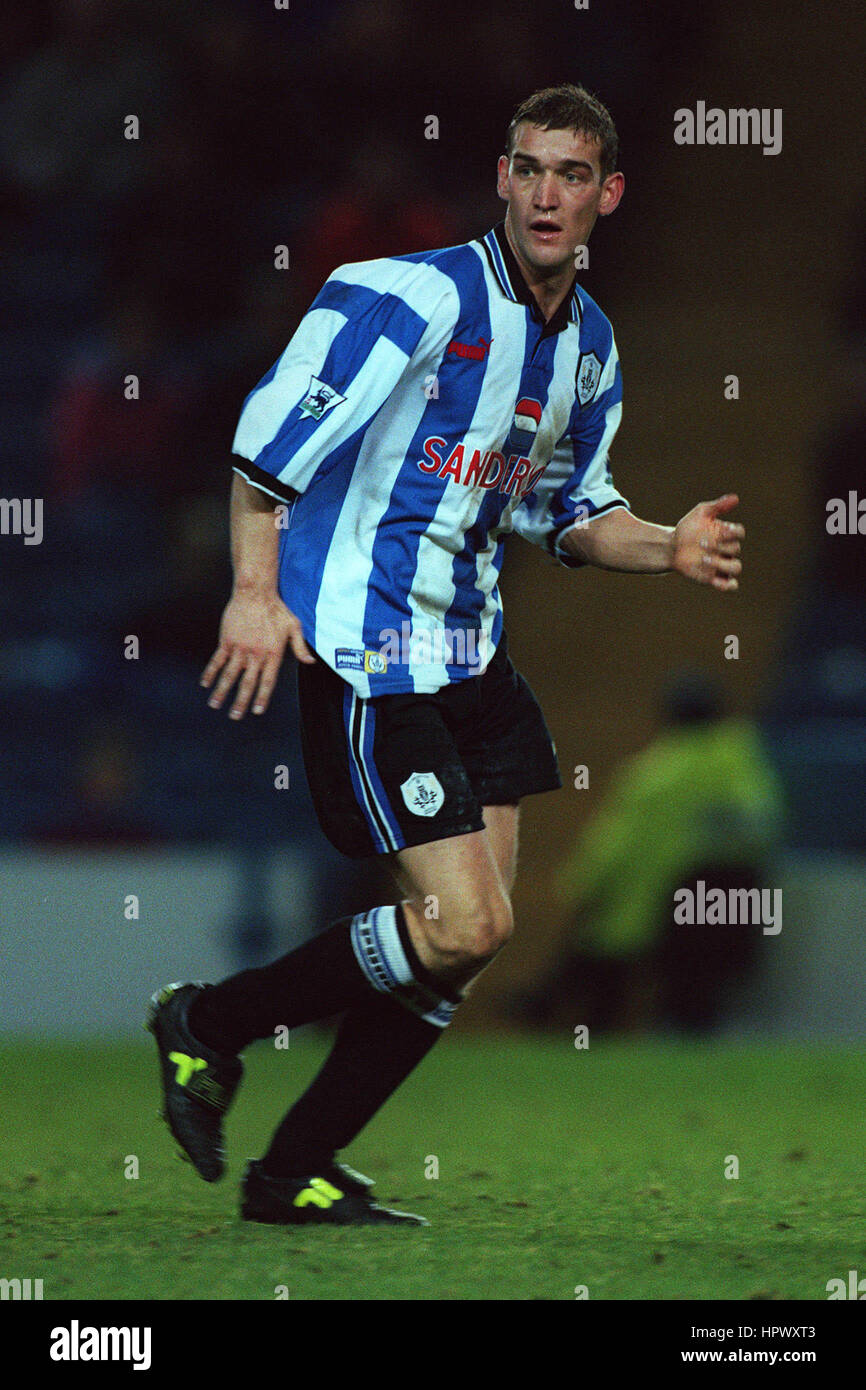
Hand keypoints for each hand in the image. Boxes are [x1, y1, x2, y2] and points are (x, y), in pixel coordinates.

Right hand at [201, 590, 314, 718]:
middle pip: (247, 683)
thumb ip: (301, 647)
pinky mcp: (227, 641)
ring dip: (222, 691)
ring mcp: (240, 648)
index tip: (257, 711)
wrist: (255, 592)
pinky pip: (217, 660)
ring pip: (230, 675)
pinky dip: (211, 672)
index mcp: (273, 654)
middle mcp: (256, 654)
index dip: (262, 698)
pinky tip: (205, 683)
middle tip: (235, 716)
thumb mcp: (294, 627)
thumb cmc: (277, 609)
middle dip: (241, 702)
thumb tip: (310, 662)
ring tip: (215, 705)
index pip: (268, 682)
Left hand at [671, 494, 743, 591]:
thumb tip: (736, 498)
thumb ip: (718, 506)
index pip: (739, 533)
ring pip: (736, 567)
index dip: (733, 532)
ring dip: (722, 564)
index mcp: (726, 534)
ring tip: (703, 559)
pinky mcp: (714, 578)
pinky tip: (715, 580)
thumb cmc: (688, 528)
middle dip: (720, 545)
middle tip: (700, 542)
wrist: (670, 547)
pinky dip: (727, 585)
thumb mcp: (701, 513)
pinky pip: (729, 585)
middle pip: (735, 549)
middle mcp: (727, 549)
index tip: (722, 529)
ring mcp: (721, 564)